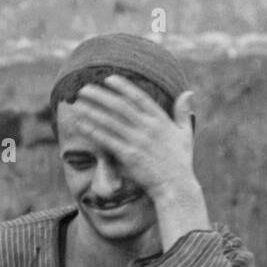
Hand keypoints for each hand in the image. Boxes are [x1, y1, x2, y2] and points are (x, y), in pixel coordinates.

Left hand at [72, 76, 198, 202]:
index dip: (123, 87)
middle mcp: (149, 128)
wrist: (176, 187)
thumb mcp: (186, 134)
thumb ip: (184, 113)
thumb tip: (188, 93)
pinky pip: (108, 140)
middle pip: (120, 106)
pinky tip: (81, 124)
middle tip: (84, 89)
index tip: (108, 79)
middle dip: (101, 96)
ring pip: (111, 121)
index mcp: (161, 120)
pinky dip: (93, 131)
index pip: (139, 98)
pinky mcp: (130, 156)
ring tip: (77, 104)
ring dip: (92, 111)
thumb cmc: (180, 163)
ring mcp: (138, 141)